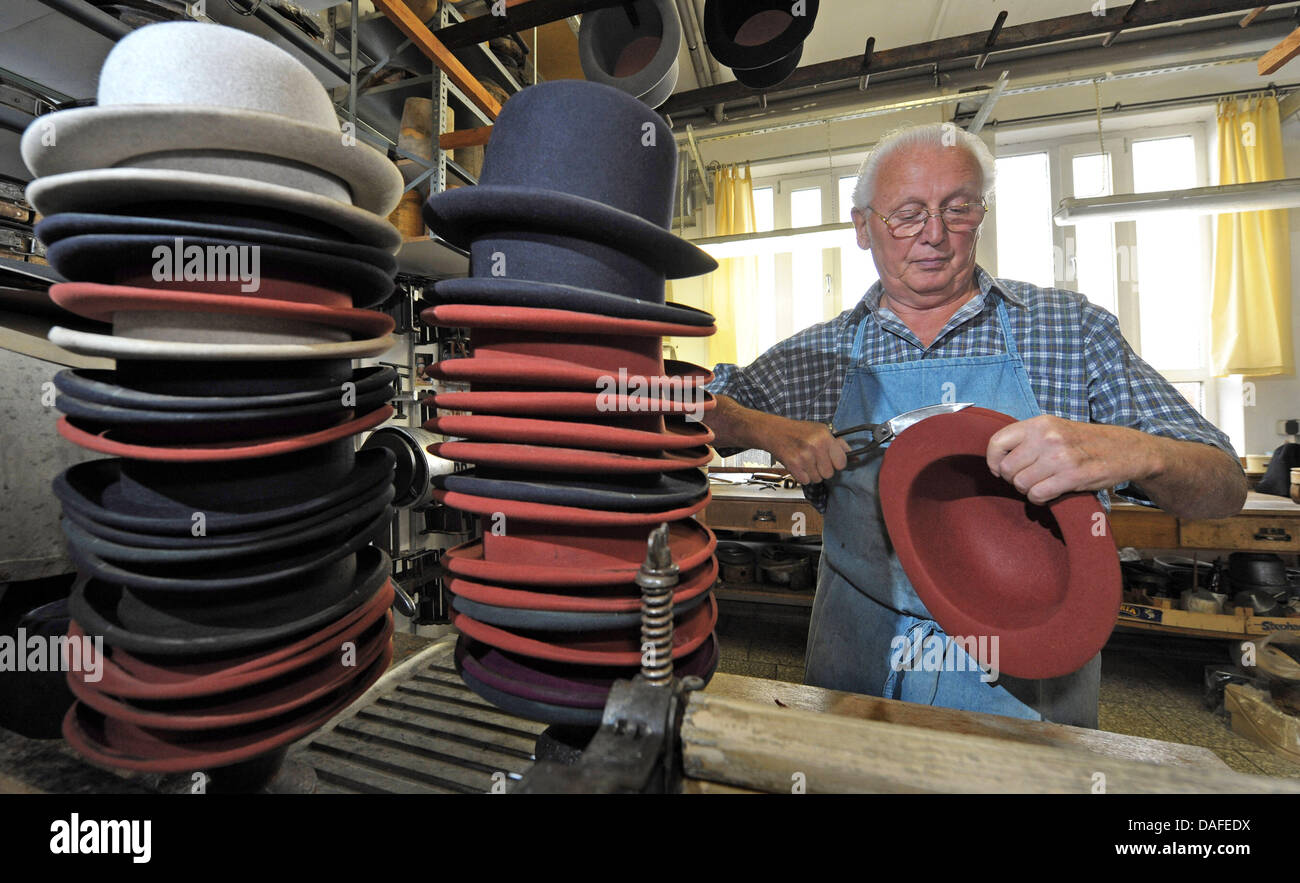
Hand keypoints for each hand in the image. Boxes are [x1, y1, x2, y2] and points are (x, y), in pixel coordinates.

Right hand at [767, 417, 851, 485]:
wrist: (774, 431)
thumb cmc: (798, 431)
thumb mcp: (820, 430)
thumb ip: (838, 443)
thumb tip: (855, 457)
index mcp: (825, 437)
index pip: (841, 462)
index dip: (836, 464)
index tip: (831, 460)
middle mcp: (815, 446)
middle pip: (829, 473)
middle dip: (823, 470)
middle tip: (815, 460)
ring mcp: (804, 456)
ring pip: (817, 479)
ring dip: (812, 474)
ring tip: (805, 462)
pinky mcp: (793, 465)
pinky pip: (805, 481)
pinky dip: (802, 476)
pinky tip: (798, 465)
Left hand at [985, 415, 1156, 505]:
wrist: (1125, 449)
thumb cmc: (1083, 441)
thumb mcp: (1054, 428)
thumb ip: (1027, 439)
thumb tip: (996, 459)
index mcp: (1039, 423)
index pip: (996, 442)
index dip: (993, 461)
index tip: (1001, 469)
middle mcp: (1047, 437)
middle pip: (1006, 468)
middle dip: (1012, 479)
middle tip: (1028, 479)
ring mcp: (1060, 457)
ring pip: (1020, 483)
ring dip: (1027, 490)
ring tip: (1040, 485)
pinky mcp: (1073, 476)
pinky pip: (1038, 495)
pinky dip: (1039, 499)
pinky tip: (1048, 494)